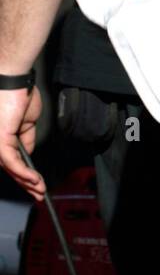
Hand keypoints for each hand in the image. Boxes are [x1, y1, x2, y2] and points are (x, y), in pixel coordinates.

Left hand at [0, 85, 44, 200]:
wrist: (15, 79)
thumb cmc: (19, 93)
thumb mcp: (28, 122)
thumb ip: (26, 139)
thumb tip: (28, 153)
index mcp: (2, 136)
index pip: (9, 160)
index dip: (22, 173)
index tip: (35, 183)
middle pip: (9, 168)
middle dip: (24, 183)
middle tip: (38, 194)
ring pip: (10, 168)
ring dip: (27, 182)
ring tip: (40, 190)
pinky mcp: (0, 139)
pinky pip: (12, 162)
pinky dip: (24, 173)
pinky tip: (34, 181)